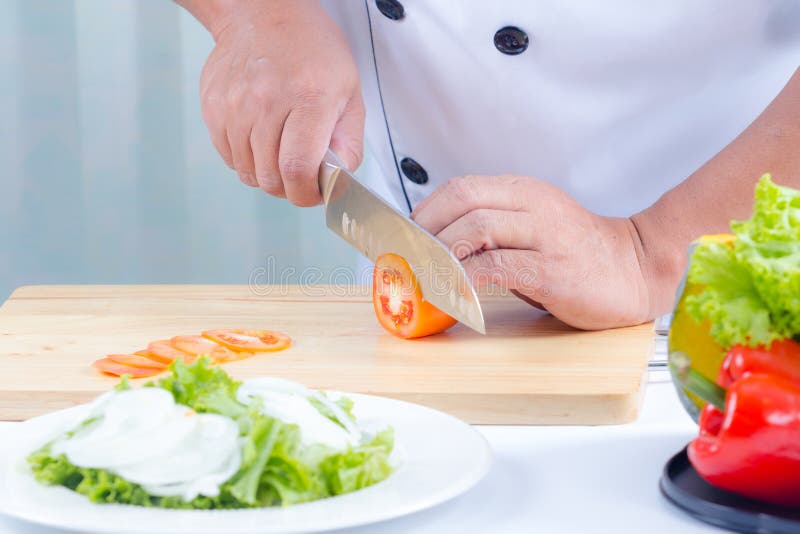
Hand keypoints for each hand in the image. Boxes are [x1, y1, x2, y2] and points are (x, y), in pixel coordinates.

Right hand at [196, 0, 363, 204]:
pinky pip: (228, 155)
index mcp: (308, 98)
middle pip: (270, 177)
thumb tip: (338, 180)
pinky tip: (260, 141)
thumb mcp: (349, 91)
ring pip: (247, 171)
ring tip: (281, 156)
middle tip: (299, 179)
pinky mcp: (213, 106)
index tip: (313, 194)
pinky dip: (246, 160)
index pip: (297, 170)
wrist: (264, 13)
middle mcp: (267, 102)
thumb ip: (348, 141)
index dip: (305, 194)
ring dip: (267, 175)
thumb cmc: (313, 51)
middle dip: (288, 190)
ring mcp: (235, 104)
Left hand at [411, 175, 653, 329]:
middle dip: (424, 230)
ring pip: (474, 229)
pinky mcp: (553, 269)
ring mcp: (544, 235)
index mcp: (524, 192)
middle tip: (405, 258)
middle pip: (461, 201)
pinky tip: (451, 294)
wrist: (639, 270)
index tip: (403, 237)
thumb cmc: (579, 255)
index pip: (460, 188)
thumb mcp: (532, 230)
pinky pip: (496, 268)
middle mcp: (533, 206)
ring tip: (421, 277)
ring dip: (438, 255)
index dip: (424, 211)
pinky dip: (465, 281)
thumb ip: (492, 232)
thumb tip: (438, 249)